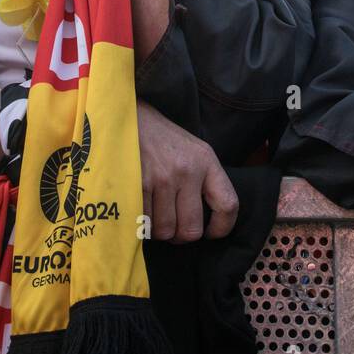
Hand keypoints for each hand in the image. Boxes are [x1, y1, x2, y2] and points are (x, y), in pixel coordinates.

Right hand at [137, 101, 237, 241]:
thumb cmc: (160, 139)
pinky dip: (139, 222)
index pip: (227, 205)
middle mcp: (186, 170)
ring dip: (158, 230)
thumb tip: (205, 223)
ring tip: (153, 213)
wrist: (126, 117)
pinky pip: (142, 222)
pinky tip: (139, 207)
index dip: (222, 227)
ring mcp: (160, 178)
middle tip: (173, 227)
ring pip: (164, 231)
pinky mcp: (136, 184)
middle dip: (180, 236)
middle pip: (191, 229)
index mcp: (205, 161)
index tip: (211, 233)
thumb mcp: (191, 150)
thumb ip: (203, 180)